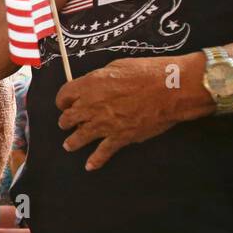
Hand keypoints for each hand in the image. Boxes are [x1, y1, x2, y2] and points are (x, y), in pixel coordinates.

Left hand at [56, 55, 198, 169]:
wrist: (169, 89)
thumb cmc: (148, 73)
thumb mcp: (118, 66)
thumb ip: (101, 79)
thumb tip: (96, 85)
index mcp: (90, 85)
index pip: (64, 95)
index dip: (63, 100)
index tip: (64, 103)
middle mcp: (92, 106)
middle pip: (68, 118)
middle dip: (66, 121)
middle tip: (66, 123)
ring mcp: (104, 124)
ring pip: (79, 137)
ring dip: (72, 142)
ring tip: (69, 145)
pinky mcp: (119, 137)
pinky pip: (102, 152)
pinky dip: (95, 160)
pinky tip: (90, 166)